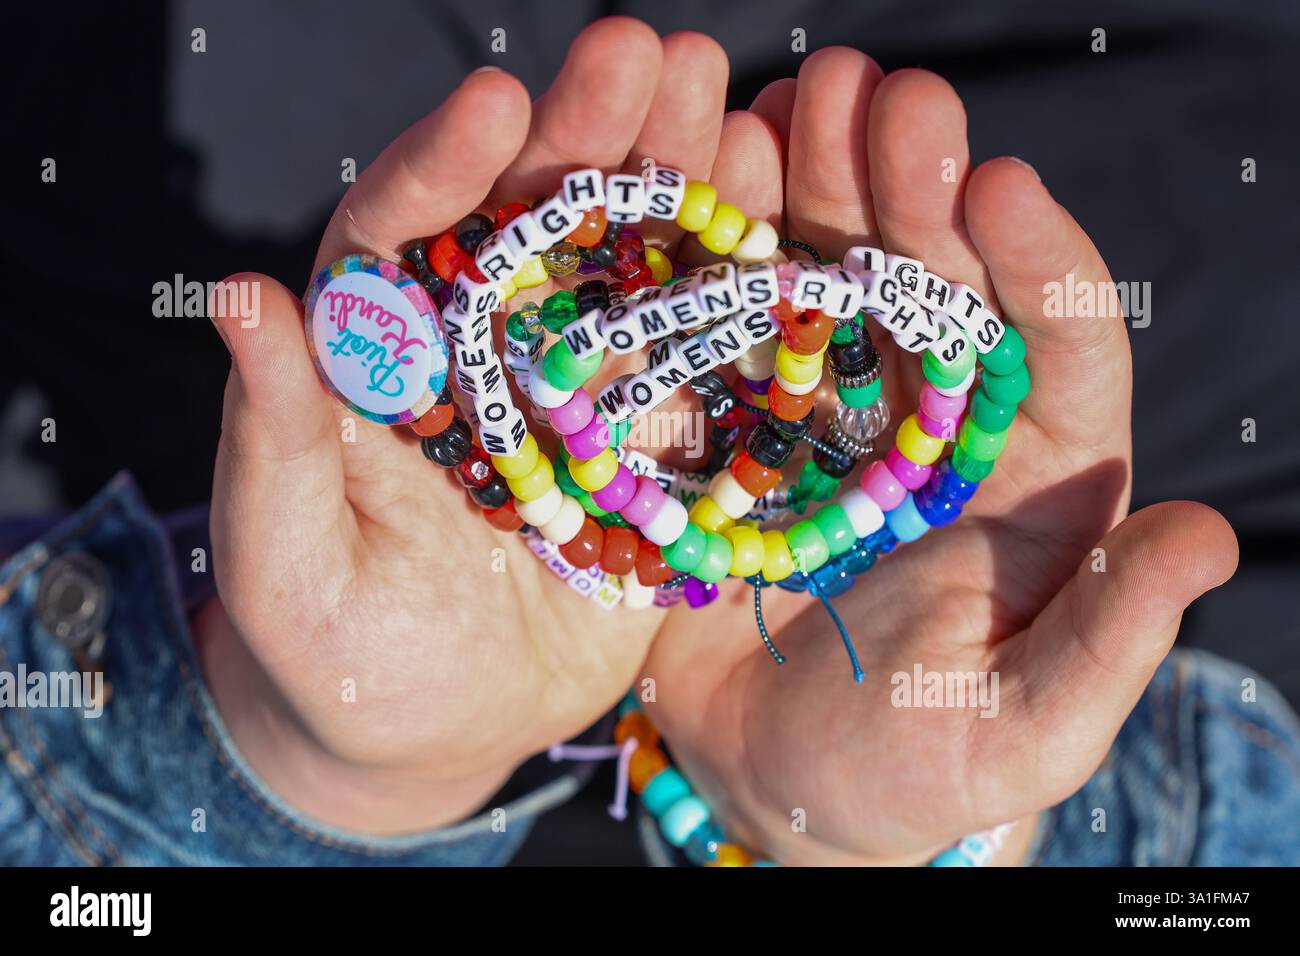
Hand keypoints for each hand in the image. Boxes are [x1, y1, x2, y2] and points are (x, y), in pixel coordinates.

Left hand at [199, 19, 747, 831]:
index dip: (448, 164)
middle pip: (537, 224)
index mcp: (383, 351)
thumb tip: (238, 296)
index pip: (405, 230)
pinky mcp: (649, 448)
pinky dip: (741, 303)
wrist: (429, 730)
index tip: (499, 103)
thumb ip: (278, 431)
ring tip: (727, 103)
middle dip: (590, 136)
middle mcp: (484, 349)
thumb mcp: (285, 552)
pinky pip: (698, 369)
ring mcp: (578, 392)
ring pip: (630, 273)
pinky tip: (783, 230)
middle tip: (649, 53)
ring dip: (678, 188)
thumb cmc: (331, 646)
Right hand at [641, 51, 1238, 863]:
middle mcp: (933, 425)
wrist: (774, 787)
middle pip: (935, 286)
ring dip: (810, 187)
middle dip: (910, 188)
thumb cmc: (915, 773)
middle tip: (880, 92)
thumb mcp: (1021, 728)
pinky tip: (698, 181)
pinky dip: (710, 259)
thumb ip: (1107, 642)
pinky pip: (725, 334)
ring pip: (830, 282)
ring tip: (786, 99)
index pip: (1060, 350)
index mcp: (1031, 479)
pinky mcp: (733, 432)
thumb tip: (1205, 540)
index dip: (1036, 264)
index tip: (995, 183)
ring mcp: (827, 418)